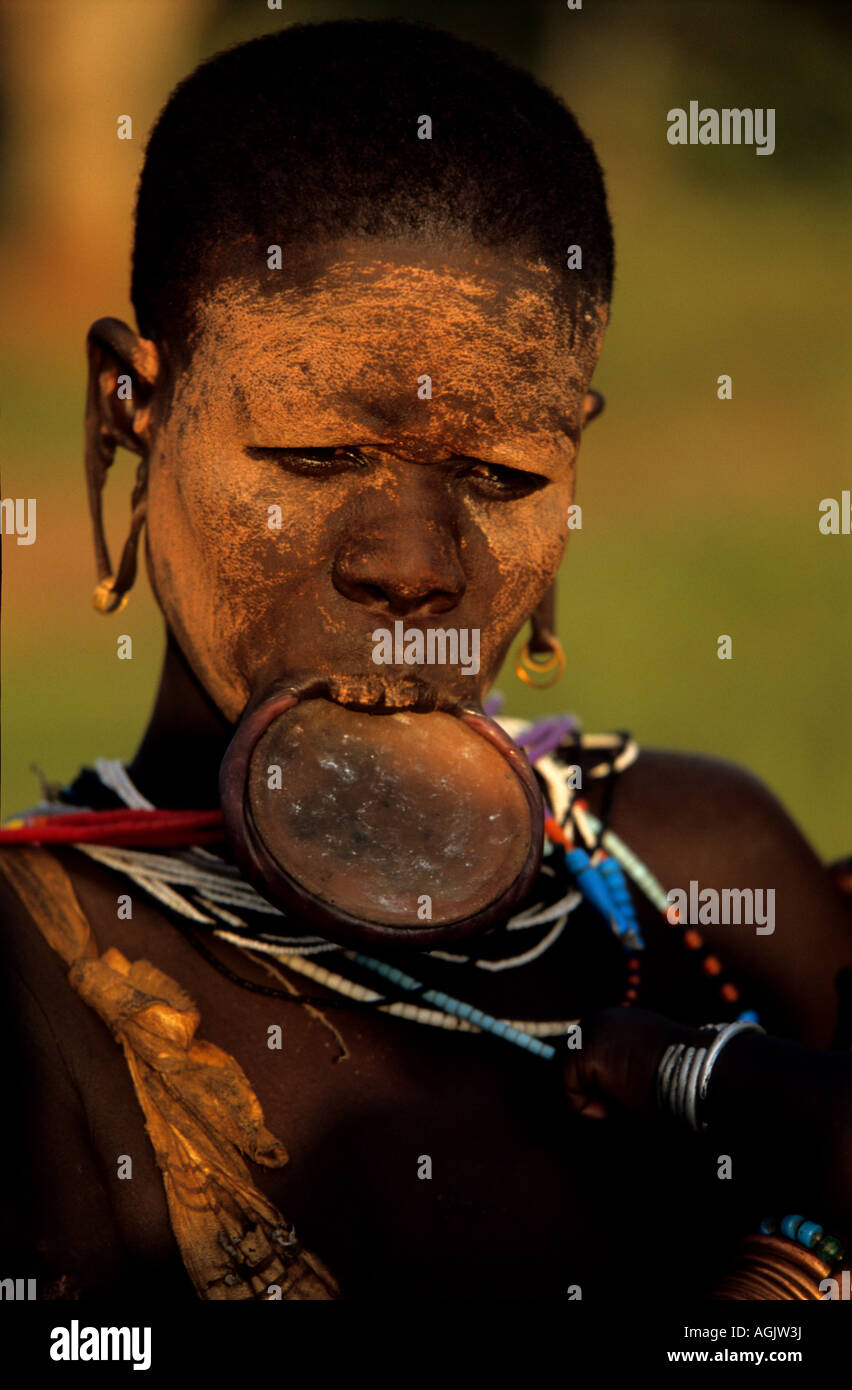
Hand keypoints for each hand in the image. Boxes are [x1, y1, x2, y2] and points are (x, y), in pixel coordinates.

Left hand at [562, 1007, 704, 1118]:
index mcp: (617, 1020)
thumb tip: (604, 1087)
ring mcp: (587, 1032)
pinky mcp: (581, 1052)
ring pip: (570, 1079)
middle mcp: (598, 1019)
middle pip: (573, 1065)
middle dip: (594, 1088)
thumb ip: (625, 1066)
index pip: (590, 1055)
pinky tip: (620, 1100)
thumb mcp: (651, 1064)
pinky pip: (569, 1092)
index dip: (603, 1083)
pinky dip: (589, 1108)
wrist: (695, 1068)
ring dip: (595, 1098)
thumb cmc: (682, 1076)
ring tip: (628, 1097)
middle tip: (628, 1097)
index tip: (629, 1092)